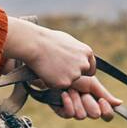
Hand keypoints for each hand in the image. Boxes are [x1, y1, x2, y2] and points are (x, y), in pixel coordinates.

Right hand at [1, 16, 122, 120]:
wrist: (35, 45)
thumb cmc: (49, 40)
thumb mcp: (69, 42)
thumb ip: (77, 52)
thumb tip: (80, 56)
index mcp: (87, 53)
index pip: (90, 69)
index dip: (81, 71)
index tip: (71, 69)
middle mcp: (84, 64)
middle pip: (82, 78)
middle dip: (72, 76)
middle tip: (58, 68)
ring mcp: (75, 75)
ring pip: (70, 83)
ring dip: (61, 79)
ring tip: (50, 67)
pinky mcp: (65, 83)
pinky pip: (59, 87)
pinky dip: (53, 82)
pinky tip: (46, 71)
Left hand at [49, 74, 122, 121]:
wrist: (56, 70)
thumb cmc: (74, 73)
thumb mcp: (92, 83)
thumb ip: (105, 94)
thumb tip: (120, 103)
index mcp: (96, 101)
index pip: (107, 114)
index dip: (106, 110)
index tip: (101, 100)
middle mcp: (87, 107)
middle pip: (95, 115)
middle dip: (88, 101)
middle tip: (82, 90)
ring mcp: (75, 110)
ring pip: (81, 115)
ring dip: (76, 99)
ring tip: (70, 88)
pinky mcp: (62, 111)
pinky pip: (69, 114)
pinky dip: (68, 102)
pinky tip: (64, 94)